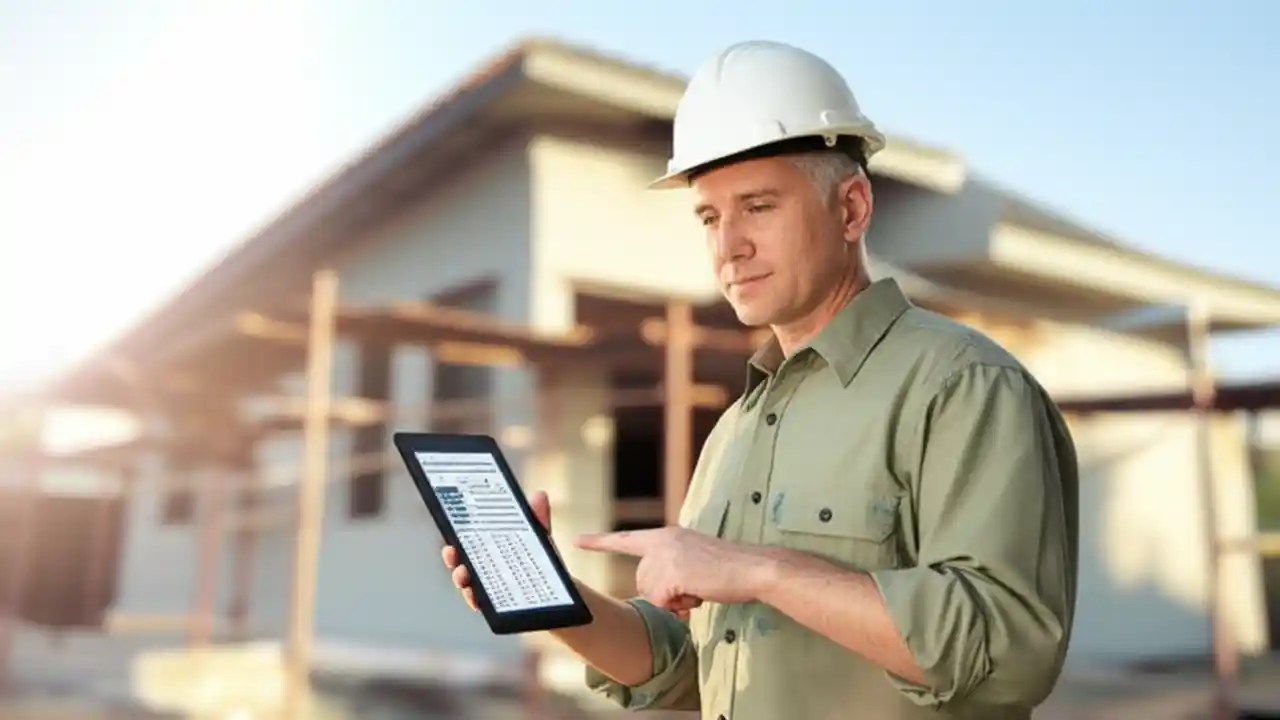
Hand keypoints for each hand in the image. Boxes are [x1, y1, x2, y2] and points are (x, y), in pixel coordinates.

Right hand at [441, 489, 553, 612]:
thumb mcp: (541, 539)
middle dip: (453, 559)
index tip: (450, 530)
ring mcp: (491, 593)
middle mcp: (487, 574)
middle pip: (462, 565)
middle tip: (451, 551)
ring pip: (468, 587)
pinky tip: (476, 596)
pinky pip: (483, 607)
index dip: (456, 539)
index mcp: (492, 555)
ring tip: (463, 573)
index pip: (469, 546)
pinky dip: (477, 601)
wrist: (564, 598)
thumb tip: (539, 495)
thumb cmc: (545, 567)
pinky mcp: (500, 610)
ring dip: (461, 580)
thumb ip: (538, 519)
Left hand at [575, 527, 767, 615]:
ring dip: (674, 600)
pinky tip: (698, 592)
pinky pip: (663, 601)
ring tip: (699, 587)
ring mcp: (666, 556)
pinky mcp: (672, 571)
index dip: (600, 542)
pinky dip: (680, 604)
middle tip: (693, 588)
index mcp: (666, 536)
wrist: (751, 567)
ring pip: (652, 593)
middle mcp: (662, 541)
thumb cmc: (728, 569)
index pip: (626, 539)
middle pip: (643, 581)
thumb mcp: (693, 561)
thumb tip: (661, 595)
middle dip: (664, 594)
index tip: (577, 540)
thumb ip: (671, 570)